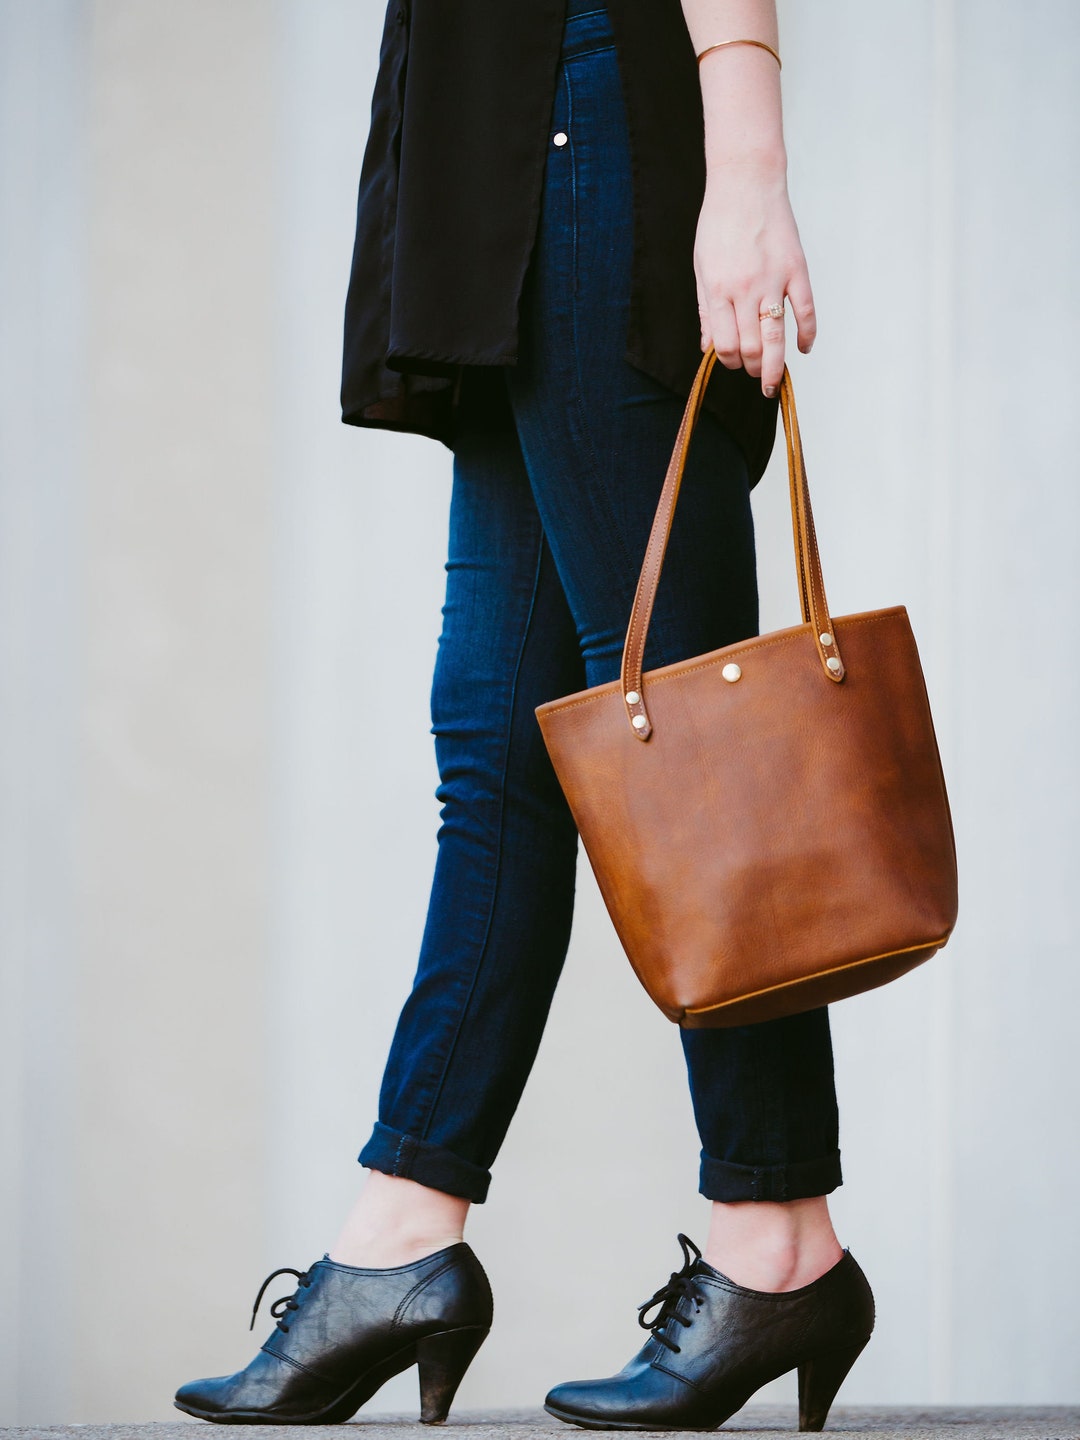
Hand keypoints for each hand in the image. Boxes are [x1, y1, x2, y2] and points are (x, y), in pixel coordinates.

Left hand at [693, 161, 815, 396]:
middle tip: (754, 375)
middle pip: (750, 347)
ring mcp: (773, 280)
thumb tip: (707, 347)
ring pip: (776, 337)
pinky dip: (807, 335)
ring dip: (775, 366)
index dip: (727, 362)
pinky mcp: (797, 270)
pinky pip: (806, 311)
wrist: (745, 183)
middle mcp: (744, 289)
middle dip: (750, 369)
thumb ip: (705, 309)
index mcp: (718, 289)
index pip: (724, 344)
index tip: (732, 363)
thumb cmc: (718, 225)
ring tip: (773, 382)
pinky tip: (803, 349)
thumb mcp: (701, 267)